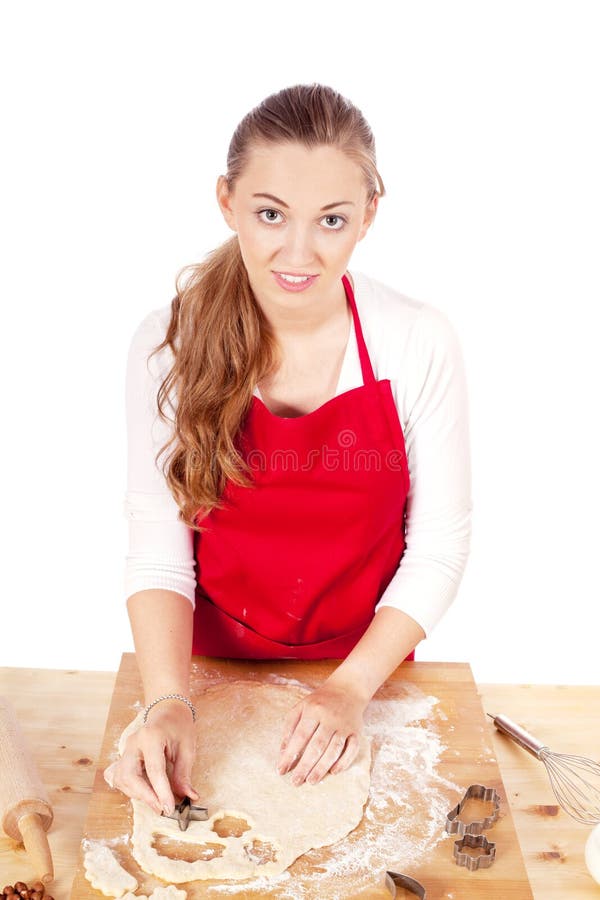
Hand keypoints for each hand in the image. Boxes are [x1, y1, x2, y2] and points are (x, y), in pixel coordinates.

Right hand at [103, 700, 199, 814]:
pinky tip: (141, 791)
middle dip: (144, 796)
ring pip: (122, 778)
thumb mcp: (187, 747)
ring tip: (156, 800)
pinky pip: (118, 776)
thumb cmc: (179, 726)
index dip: (161, 792)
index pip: (154, 769)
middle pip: (130, 775)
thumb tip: (188, 797)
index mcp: (151, 736)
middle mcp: (134, 742)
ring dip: (137, 794)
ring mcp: (126, 749)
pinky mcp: (123, 756)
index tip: (169, 808)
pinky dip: (128, 788)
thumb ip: (184, 773)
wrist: (168, 710)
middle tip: (161, 808)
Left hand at [277, 681, 367, 786]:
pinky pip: (352, 749)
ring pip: (334, 750)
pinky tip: (334, 772)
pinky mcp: (356, 731)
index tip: (281, 770)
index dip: (290, 755)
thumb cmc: (319, 701)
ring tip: (311, 781)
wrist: (347, 689)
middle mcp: (330, 718)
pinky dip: (344, 762)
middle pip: (316, 746)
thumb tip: (282, 752)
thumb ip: (289, 726)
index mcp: (313, 710)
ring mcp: (344, 726)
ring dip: (322, 767)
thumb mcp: (301, 707)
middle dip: (305, 766)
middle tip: (295, 782)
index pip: (300, 736)